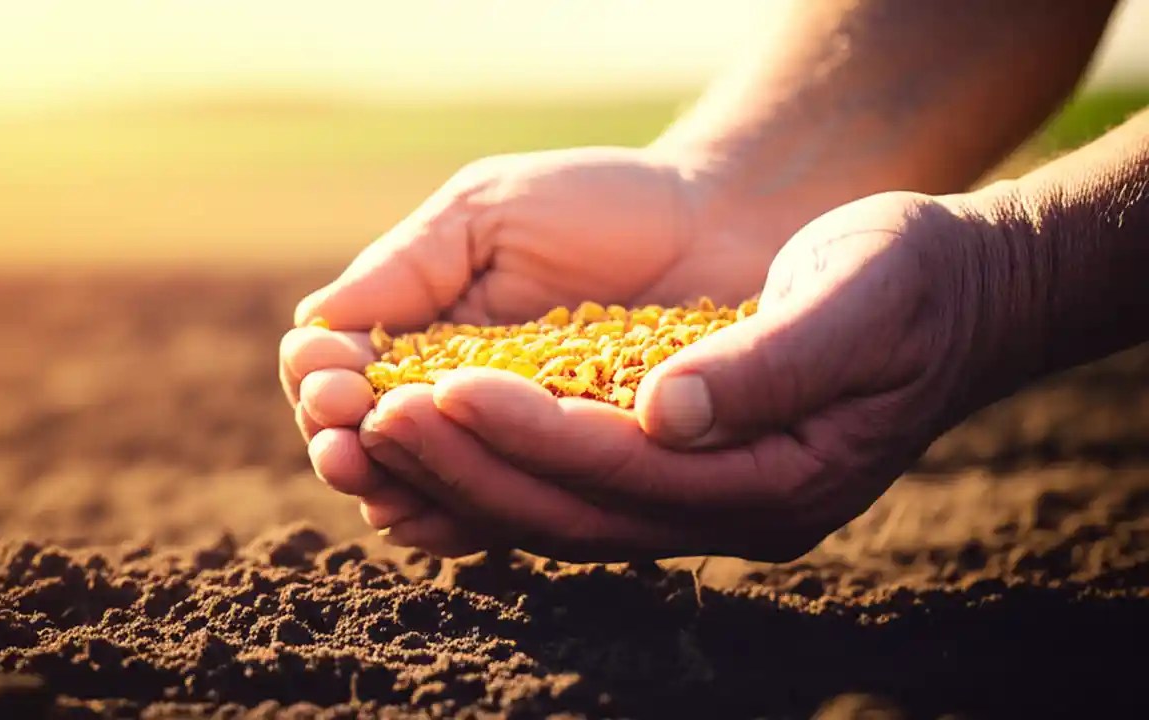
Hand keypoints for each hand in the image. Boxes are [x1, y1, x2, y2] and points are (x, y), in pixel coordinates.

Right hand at [280, 147, 785, 553]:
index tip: (330, 377)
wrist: (722, 227)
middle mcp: (456, 396)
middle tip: (344, 441)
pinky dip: (464, 521)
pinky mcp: (570, 479)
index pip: (339, 371)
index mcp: (423, 330)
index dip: (321, 381)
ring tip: (381, 484)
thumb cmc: (603, 203)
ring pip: (430, 487)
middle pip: (370, 442)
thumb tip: (311, 326)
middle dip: (344, 445)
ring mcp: (511, 443)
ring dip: (394, 489)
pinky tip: (438, 517)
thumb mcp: (488, 214)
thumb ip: (405, 267)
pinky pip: (508, 515)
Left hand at [354, 191, 999, 560]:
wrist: (953, 293)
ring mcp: (708, 502)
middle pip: (577, 513)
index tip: (440, 387)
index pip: (629, 471)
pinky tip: (439, 439)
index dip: (529, 434)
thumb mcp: (860, 300)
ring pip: (563, 513)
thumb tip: (664, 414)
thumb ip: (771, 363)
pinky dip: (502, 470)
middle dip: (471, 468)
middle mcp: (736, 511)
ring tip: (376, 431)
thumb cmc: (913, 280)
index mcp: (782, 480)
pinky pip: (575, 491)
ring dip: (467, 478)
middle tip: (372, 419)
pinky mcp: (683, 474)